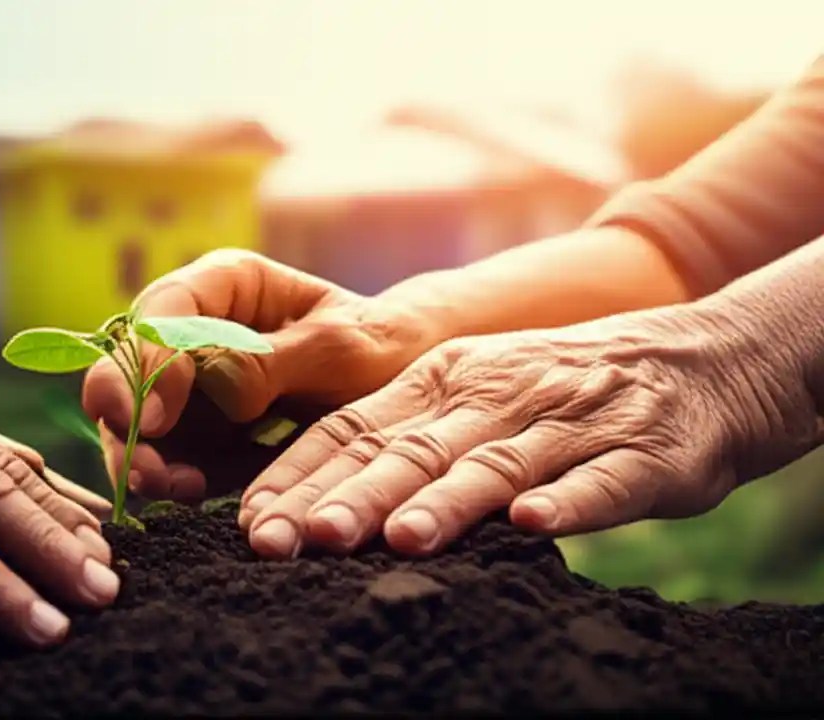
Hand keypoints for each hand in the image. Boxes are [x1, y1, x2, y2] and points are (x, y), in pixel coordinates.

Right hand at [82, 249, 450, 500]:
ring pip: (134, 418)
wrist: (403, 386)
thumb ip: (276, 359)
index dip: (147, 361)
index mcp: (224, 285)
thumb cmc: (379, 345)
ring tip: (174, 485)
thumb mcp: (343, 345)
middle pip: (127, 365)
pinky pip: (164, 454)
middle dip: (127, 416)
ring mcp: (189, 384)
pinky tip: (190, 492)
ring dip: (141, 455)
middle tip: (144, 462)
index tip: (157, 414)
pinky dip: (169, 476)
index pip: (163, 311)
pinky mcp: (197, 432)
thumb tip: (216, 384)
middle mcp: (193, 329)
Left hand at [238, 305, 821, 558]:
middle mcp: (496, 394)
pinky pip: (599, 483)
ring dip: (446, 503)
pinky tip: (533, 528)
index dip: (302, 474)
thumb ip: (401, 432)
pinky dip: (567, 505)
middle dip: (353, 496)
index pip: (355, 426)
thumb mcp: (469, 390)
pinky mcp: (640, 454)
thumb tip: (306, 492)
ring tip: (400, 537)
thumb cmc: (556, 389)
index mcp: (443, 378)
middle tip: (303, 539)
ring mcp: (568, 422)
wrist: (696, 359)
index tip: (253, 522)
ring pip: (495, 465)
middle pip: (412, 450)